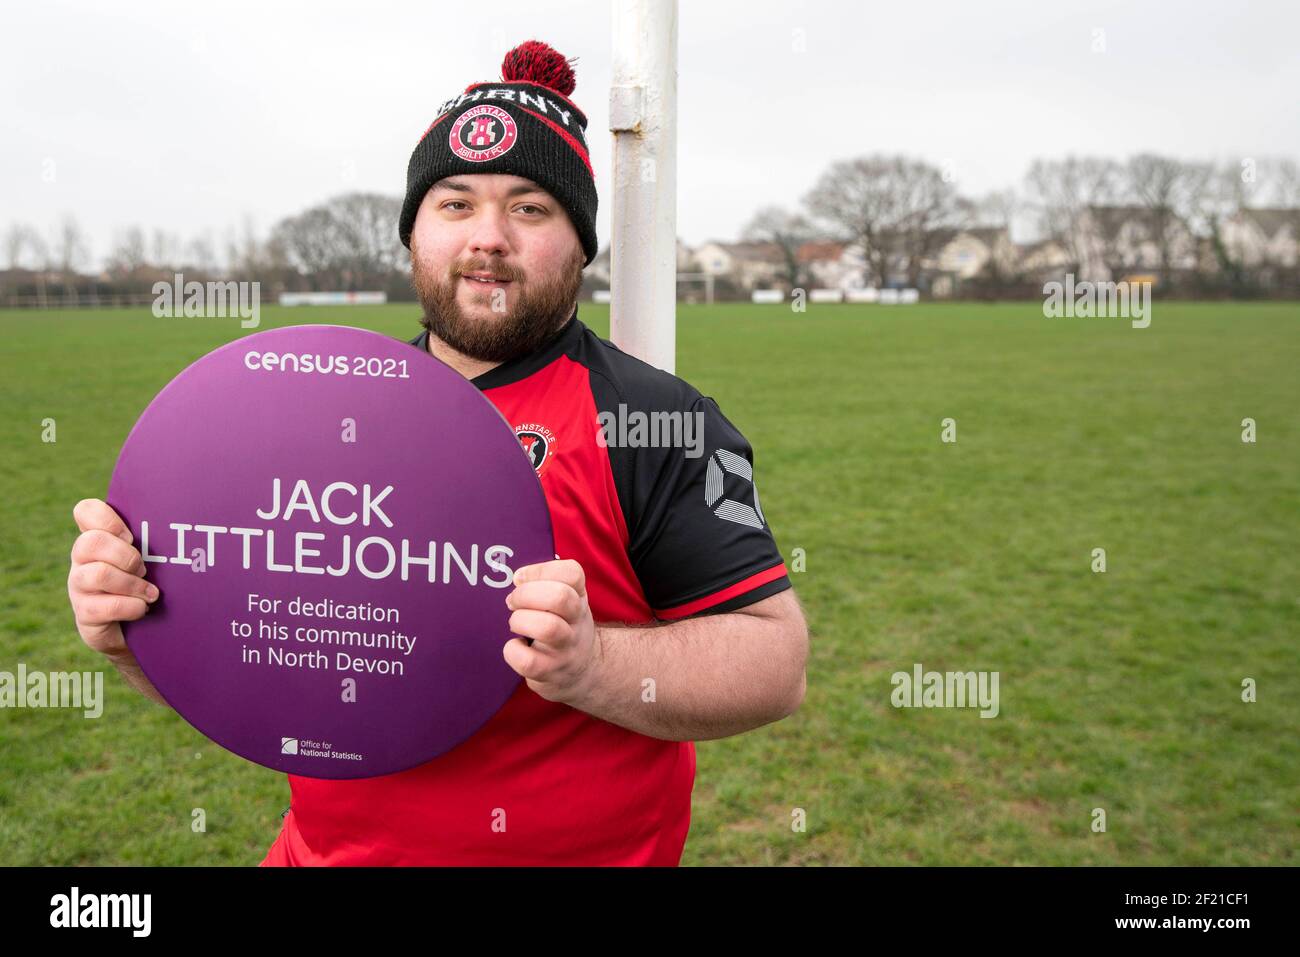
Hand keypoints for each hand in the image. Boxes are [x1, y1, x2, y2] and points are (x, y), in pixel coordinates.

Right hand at [67, 498, 165, 702]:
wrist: (140, 630)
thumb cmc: (148, 582)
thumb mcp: (152, 557)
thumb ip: (155, 537)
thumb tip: (191, 523)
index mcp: (98, 538)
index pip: (86, 511)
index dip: (107, 519)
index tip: (131, 536)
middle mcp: (82, 559)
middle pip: (91, 542)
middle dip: (127, 556)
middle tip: (146, 569)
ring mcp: (79, 586)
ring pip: (98, 574)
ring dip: (132, 584)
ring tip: (151, 593)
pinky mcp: (84, 614)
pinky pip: (103, 606)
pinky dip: (131, 607)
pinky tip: (143, 608)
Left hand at [502, 559, 600, 706]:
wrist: (583, 671)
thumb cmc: (565, 628)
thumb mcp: (567, 602)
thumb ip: (545, 584)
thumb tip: (518, 578)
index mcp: (578, 598)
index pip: (572, 573)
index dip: (540, 570)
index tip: (519, 578)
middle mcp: (577, 621)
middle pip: (560, 597)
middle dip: (525, 594)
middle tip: (512, 602)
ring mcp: (565, 648)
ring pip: (547, 628)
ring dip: (520, 621)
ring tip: (516, 624)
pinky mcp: (550, 672)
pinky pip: (527, 661)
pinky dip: (512, 651)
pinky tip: (516, 647)